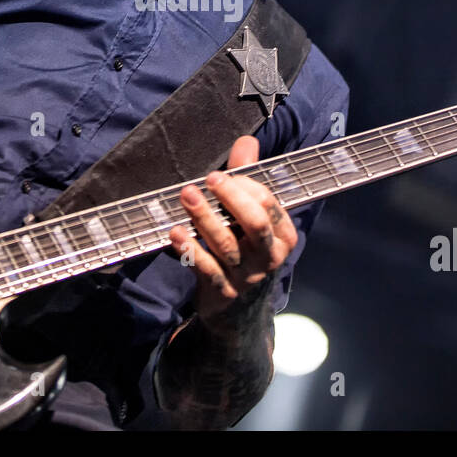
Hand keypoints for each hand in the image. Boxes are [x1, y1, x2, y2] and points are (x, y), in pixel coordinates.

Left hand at [169, 136, 298, 334]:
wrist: (239, 315)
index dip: (245, 186)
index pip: (268, 204)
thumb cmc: (245, 253)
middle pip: (254, 222)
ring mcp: (246, 277)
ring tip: (186, 195)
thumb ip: (248, 179)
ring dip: (204, 217)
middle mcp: (268, 256)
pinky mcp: (223, 292)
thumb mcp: (250, 219)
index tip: (221, 175)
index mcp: (282, 235)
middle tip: (209, 179)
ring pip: (226, 244)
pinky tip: (174, 232)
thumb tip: (246, 141)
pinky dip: (189, 249)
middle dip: (231, 198)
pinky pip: (206, 268)